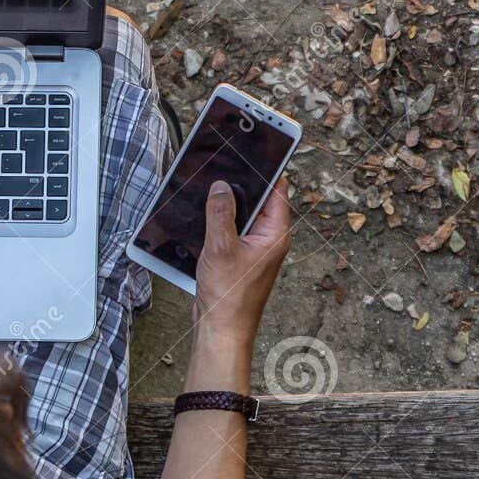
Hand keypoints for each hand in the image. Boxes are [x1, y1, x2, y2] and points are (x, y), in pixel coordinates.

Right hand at [193, 178, 290, 349]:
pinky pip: (231, 231)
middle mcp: (269, 240)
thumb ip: (221, 213)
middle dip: (240, 184)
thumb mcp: (221, 247)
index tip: (253, 147)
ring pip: (242, 216)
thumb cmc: (228, 296)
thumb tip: (221, 187)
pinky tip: (202, 216)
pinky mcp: (239, 258)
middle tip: (222, 164)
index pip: (276, 190)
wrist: (221, 330)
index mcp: (275, 234)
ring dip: (226, 205)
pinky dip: (219, 222)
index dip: (266, 168)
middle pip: (258, 200)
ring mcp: (254, 249)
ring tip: (208, 188)